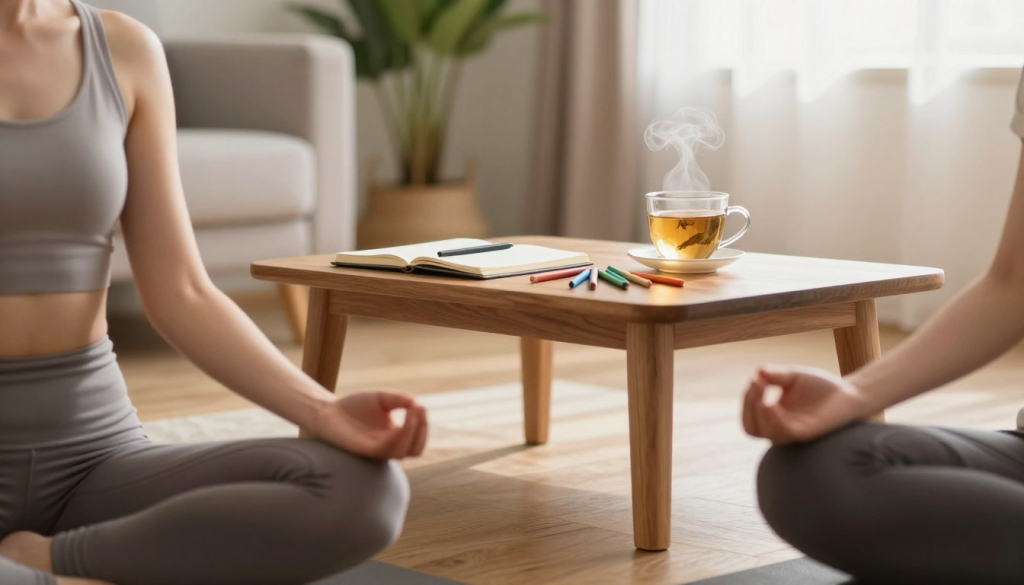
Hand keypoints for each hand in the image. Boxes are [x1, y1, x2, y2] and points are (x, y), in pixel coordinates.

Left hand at [311, 391, 427, 459]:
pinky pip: (385, 448)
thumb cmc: (355, 406)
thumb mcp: (382, 398)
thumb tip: (417, 403)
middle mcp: (389, 446)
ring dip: (412, 431)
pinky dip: (397, 436)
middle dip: (421, 429)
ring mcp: (377, 450)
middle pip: (415, 449)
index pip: (418, 440)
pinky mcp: (365, 451)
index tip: (422, 406)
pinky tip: (398, 421)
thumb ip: (399, 400)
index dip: (424, 426)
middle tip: (419, 408)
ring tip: (412, 410)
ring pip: (402, 451)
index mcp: (396, 436)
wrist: (328, 411)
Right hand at [742, 365, 872, 444]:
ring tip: (762, 388)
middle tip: (756, 384)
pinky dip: (772, 417)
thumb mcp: (793, 376)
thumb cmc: (820, 386)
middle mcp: (780, 428)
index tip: (754, 379)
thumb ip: (776, 375)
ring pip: (764, 432)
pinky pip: (783, 431)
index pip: (750, 417)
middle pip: (750, 429)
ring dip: (757, 410)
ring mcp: (792, 432)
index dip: (746, 401)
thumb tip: (757, 371)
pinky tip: (771, 402)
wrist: (849, 393)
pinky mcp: (805, 433)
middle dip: (748, 406)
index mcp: (774, 417)